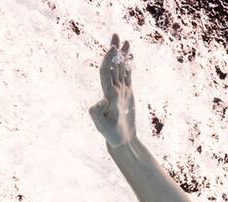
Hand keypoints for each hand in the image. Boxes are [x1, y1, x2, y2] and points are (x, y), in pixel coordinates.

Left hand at [88, 33, 135, 147]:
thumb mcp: (102, 126)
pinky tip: (130, 57)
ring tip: (125, 41)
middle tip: (116, 35)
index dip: (108, 60)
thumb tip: (100, 100)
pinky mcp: (127, 94)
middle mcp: (112, 89)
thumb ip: (97, 113)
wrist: (120, 140)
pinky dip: (128, 65)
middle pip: (112, 66)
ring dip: (122, 55)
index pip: (106, 72)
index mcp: (108, 94)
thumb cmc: (111, 135)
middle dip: (114, 51)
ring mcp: (120, 91)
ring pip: (121, 69)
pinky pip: (127, 76)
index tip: (113, 48)